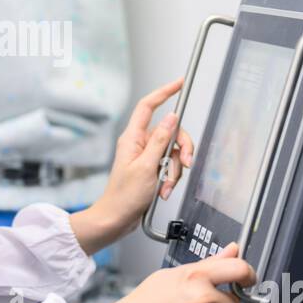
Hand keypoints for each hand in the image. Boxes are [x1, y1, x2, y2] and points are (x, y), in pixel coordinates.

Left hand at [69, 77, 194, 252]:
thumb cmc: (123, 197)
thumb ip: (161, 141)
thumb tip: (171, 117)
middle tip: (186, 165)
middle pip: (171, 132)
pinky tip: (163, 191)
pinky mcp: (151, 169)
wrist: (116, 219)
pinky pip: (170, 166)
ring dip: (175, 171)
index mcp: (133, 138)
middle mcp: (139, 144)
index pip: (148, 106)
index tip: (179, 83)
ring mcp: (146, 157)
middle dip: (182, 150)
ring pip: (174, 152)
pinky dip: (171, 179)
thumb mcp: (146, 167)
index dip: (164, 92)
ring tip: (166, 186)